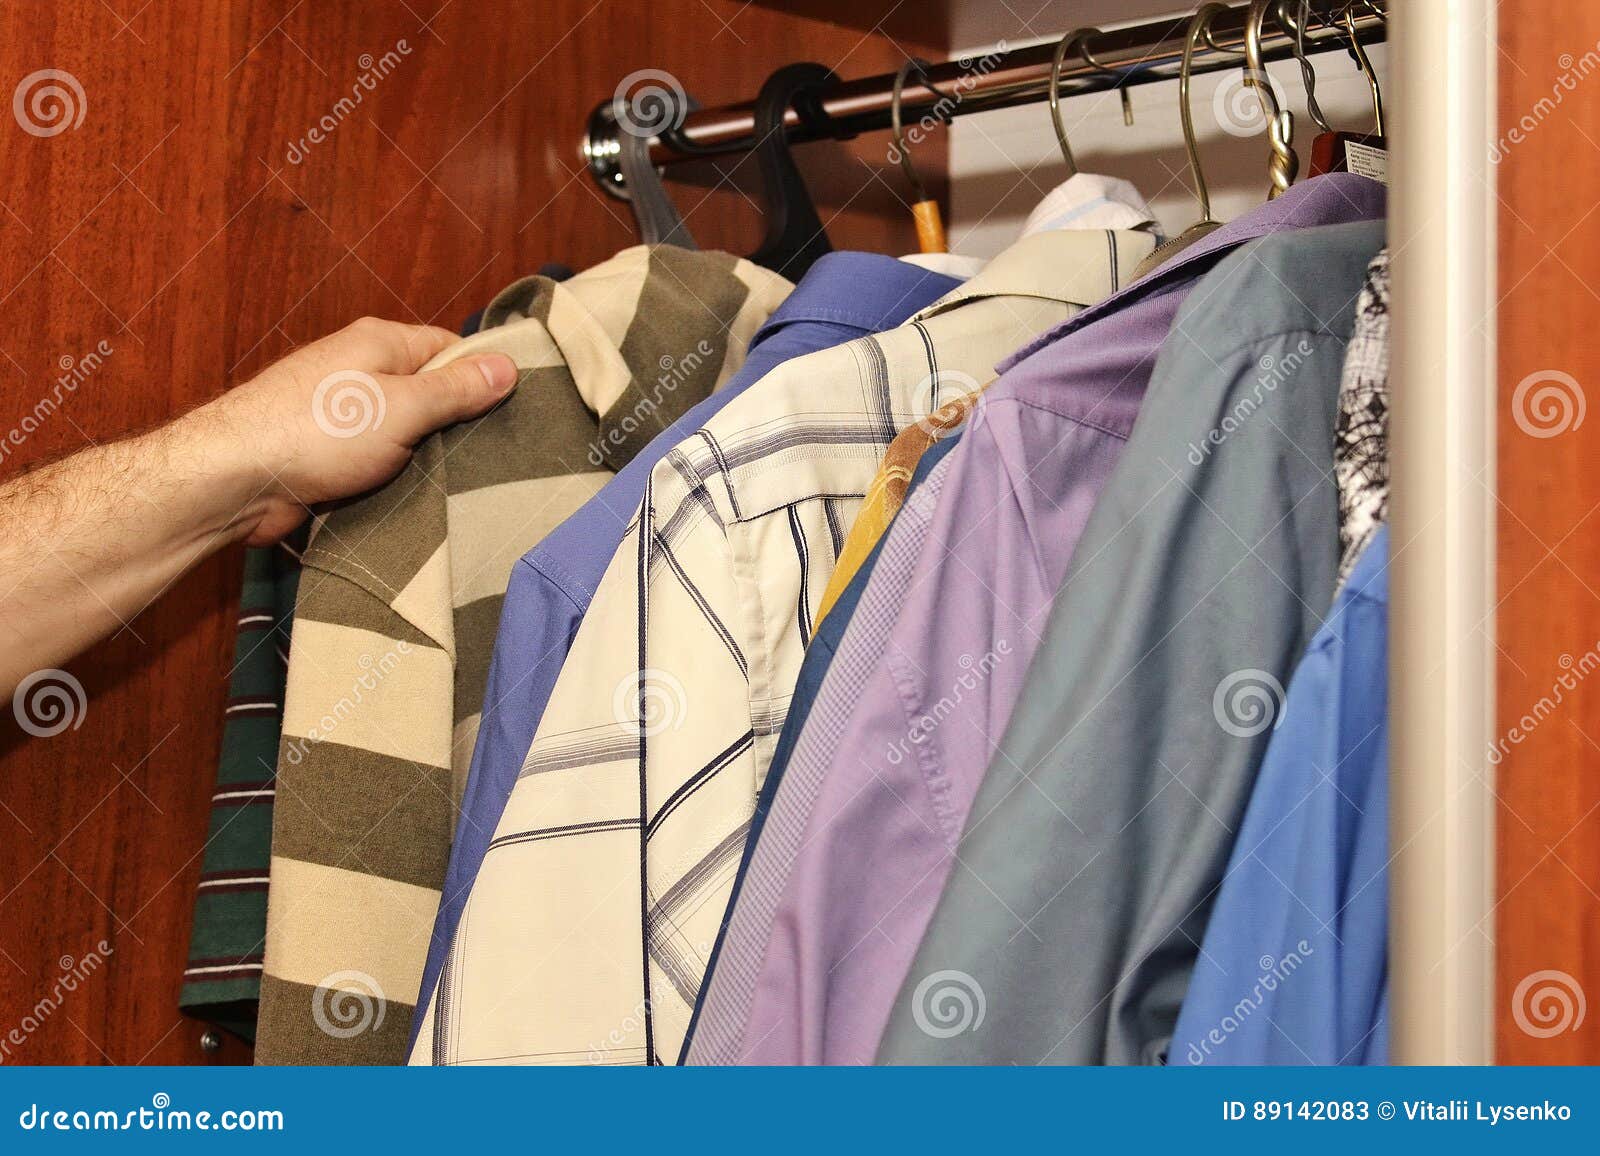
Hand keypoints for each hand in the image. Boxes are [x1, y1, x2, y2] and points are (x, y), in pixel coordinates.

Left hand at [186, 317, 518, 545]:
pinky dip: (394, 475)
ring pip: (404, 430)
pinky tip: (417, 497)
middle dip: (457, 422)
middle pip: (428, 390)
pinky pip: (377, 458)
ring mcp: (341, 411)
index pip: (450, 348)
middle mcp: (360, 369)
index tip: (515, 411)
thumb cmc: (319, 432)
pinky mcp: (327, 451)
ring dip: (425, 456)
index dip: (482, 377)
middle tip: (497, 455)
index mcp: (381, 343)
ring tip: (463, 482)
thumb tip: (509, 365)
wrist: (236, 479)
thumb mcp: (404, 408)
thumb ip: (456, 389)